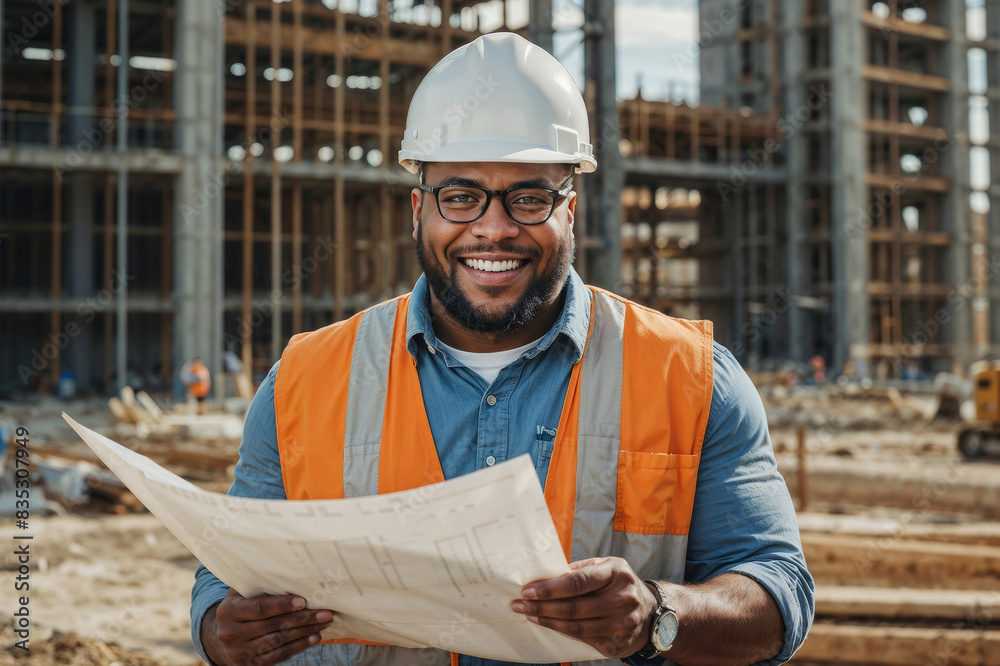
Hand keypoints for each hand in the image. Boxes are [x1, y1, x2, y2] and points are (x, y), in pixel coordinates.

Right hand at [202, 588, 334, 664]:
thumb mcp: (242, 592)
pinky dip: (299, 646)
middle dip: (302, 619)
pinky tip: (314, 637)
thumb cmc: (240, 606)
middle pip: (273, 626)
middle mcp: (231, 633)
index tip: (304, 601)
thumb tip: (292, 572)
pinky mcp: (249, 665)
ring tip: (324, 623)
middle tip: (325, 613)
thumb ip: (260, 585)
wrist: (220, 636)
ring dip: (305, 632)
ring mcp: (239, 652)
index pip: (259, 608)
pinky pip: (278, 656)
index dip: (282, 605)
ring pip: (278, 642)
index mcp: (229, 611)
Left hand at [509, 556, 657, 657]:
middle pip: (573, 607)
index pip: (578, 582)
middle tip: (520, 604)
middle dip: (541, 606)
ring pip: (575, 627)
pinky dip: (561, 632)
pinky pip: (582, 640)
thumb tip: (545, 573)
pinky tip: (548, 625)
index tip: (528, 590)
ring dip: (547, 621)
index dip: (550, 588)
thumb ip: (579, 568)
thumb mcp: (606, 566)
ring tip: (528, 614)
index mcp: (617, 573)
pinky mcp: (616, 644)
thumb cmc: (620, 584)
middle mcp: (622, 599)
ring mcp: (621, 624)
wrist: (652, 614)